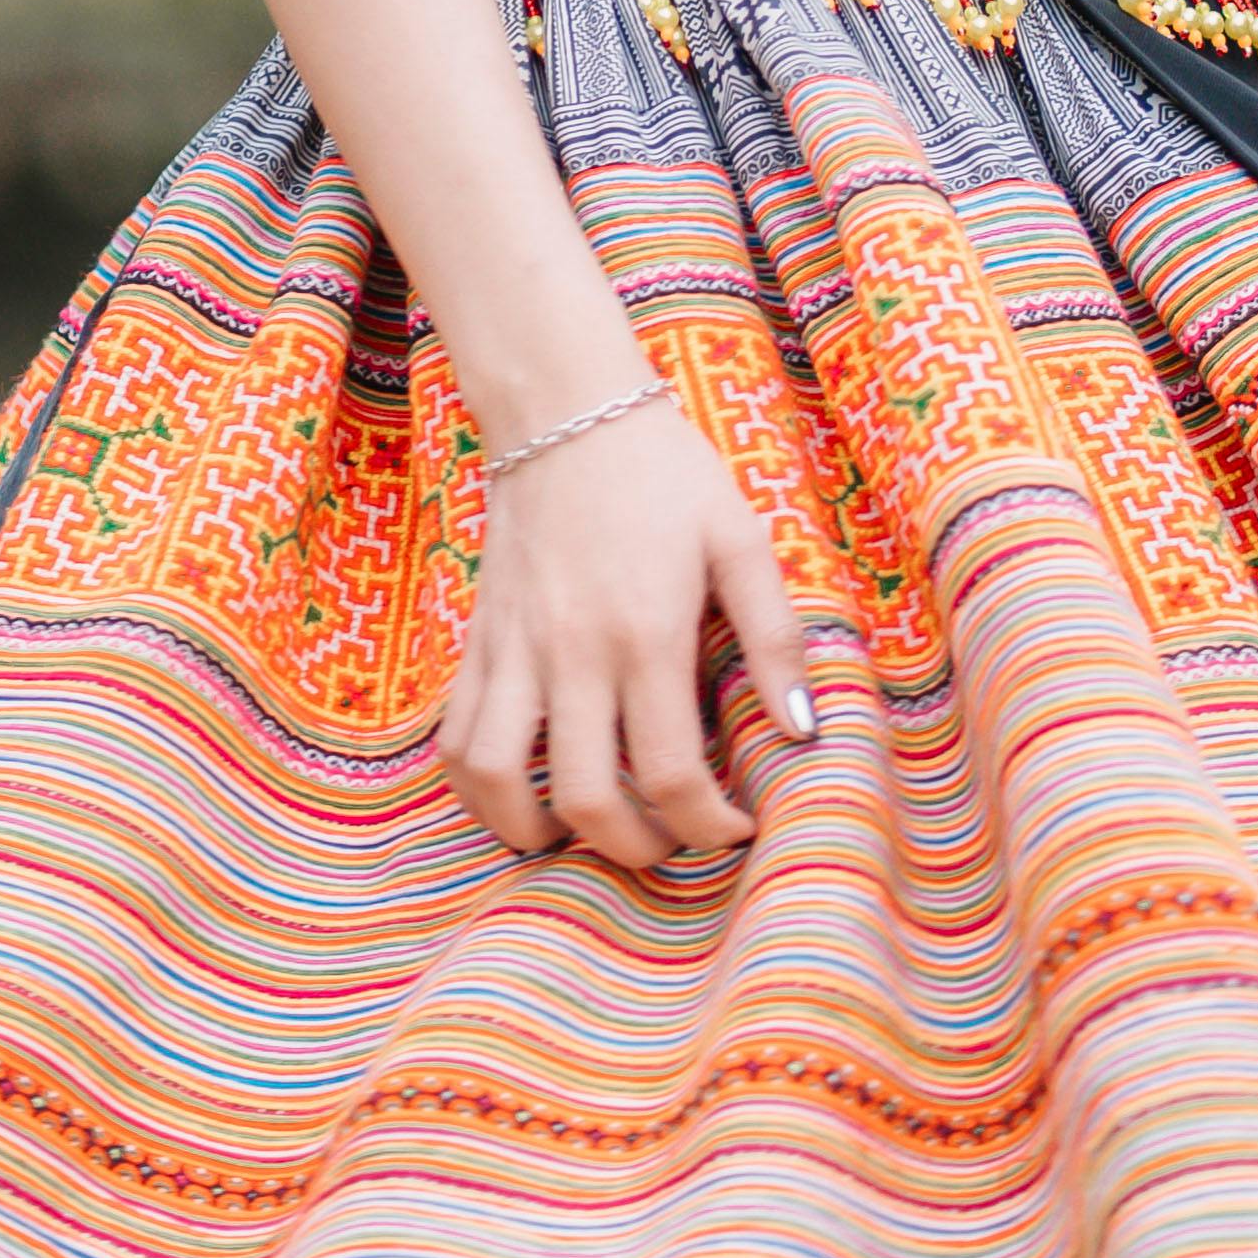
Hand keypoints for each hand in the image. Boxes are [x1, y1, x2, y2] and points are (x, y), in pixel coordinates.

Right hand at [440, 393, 816, 868]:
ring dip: (533, 830)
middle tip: (666, 844)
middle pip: (584, 797)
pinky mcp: (479, 638)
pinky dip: (474, 783)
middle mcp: (570, 654)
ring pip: (497, 778)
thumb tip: (803, 730)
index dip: (706, 824)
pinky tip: (513, 792)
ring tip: (576, 837)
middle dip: (632, 848)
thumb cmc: (664, 472)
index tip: (734, 828)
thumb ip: (773, 639)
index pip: (669, 773)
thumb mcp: (739, 540)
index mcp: (645, 635)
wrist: (565, 410)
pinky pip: (454, 733)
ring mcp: (513, 649)